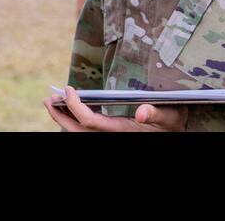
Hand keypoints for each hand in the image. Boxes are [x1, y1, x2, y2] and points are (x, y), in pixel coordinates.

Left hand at [43, 86, 187, 131]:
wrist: (175, 131)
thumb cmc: (173, 122)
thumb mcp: (170, 116)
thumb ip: (156, 112)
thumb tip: (142, 112)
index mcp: (122, 130)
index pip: (90, 121)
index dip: (75, 106)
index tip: (68, 89)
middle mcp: (112, 135)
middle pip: (78, 131)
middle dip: (61, 116)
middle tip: (48, 99)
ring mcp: (110, 135)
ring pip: (80, 133)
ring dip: (63, 118)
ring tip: (52, 103)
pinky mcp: (111, 132)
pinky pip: (86, 130)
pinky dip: (73, 120)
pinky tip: (68, 108)